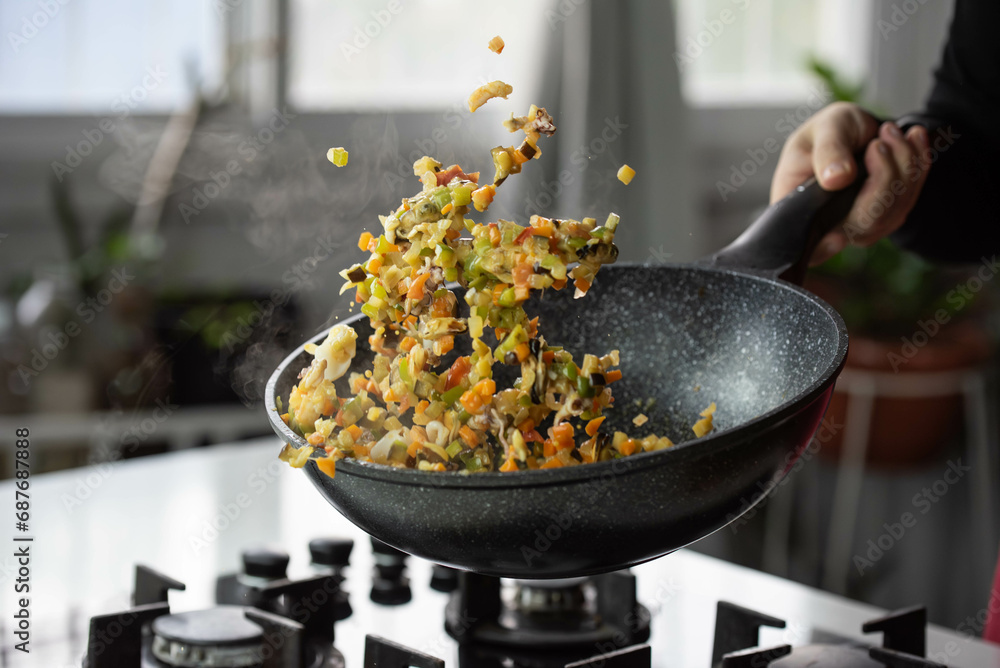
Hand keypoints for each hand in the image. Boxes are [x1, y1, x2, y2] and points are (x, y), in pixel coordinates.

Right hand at [770, 101, 931, 264]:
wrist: (853, 128)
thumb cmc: (829, 130)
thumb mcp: (823, 129)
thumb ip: (828, 152)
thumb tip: (837, 179)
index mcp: (799, 208)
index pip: (808, 243)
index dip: (824, 248)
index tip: (837, 238)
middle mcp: (829, 224)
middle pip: (865, 223)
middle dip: (884, 177)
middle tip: (880, 139)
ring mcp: (860, 224)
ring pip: (893, 211)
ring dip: (904, 164)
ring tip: (891, 131)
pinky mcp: (885, 215)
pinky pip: (909, 198)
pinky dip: (917, 165)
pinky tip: (914, 139)